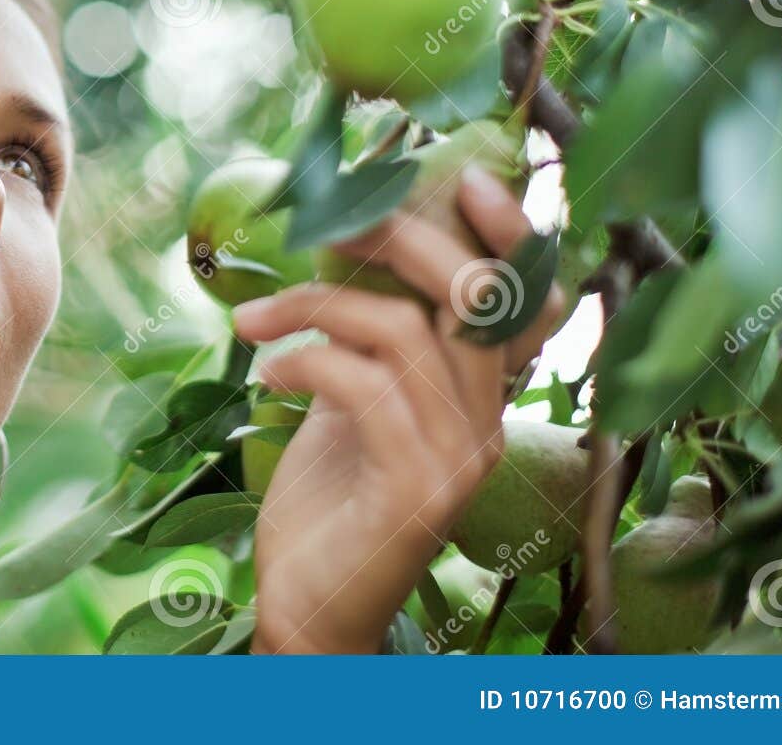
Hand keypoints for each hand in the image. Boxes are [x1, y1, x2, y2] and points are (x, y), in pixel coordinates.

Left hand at [234, 167, 566, 654]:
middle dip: (400, 240)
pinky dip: (307, 360)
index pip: (530, 298)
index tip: (464, 179)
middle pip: (475, 293)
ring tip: (251, 321)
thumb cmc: (329, 498)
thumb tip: (342, 245)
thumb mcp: (349, 400)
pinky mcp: (417, 488)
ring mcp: (460, 456)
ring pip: (407, 332)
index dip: (509, 233)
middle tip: (327, 227)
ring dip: (316, 304)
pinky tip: (266, 370)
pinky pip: (366, 389)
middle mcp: (489, 420)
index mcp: (479, 392)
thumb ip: (364, 336)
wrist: (311, 603)